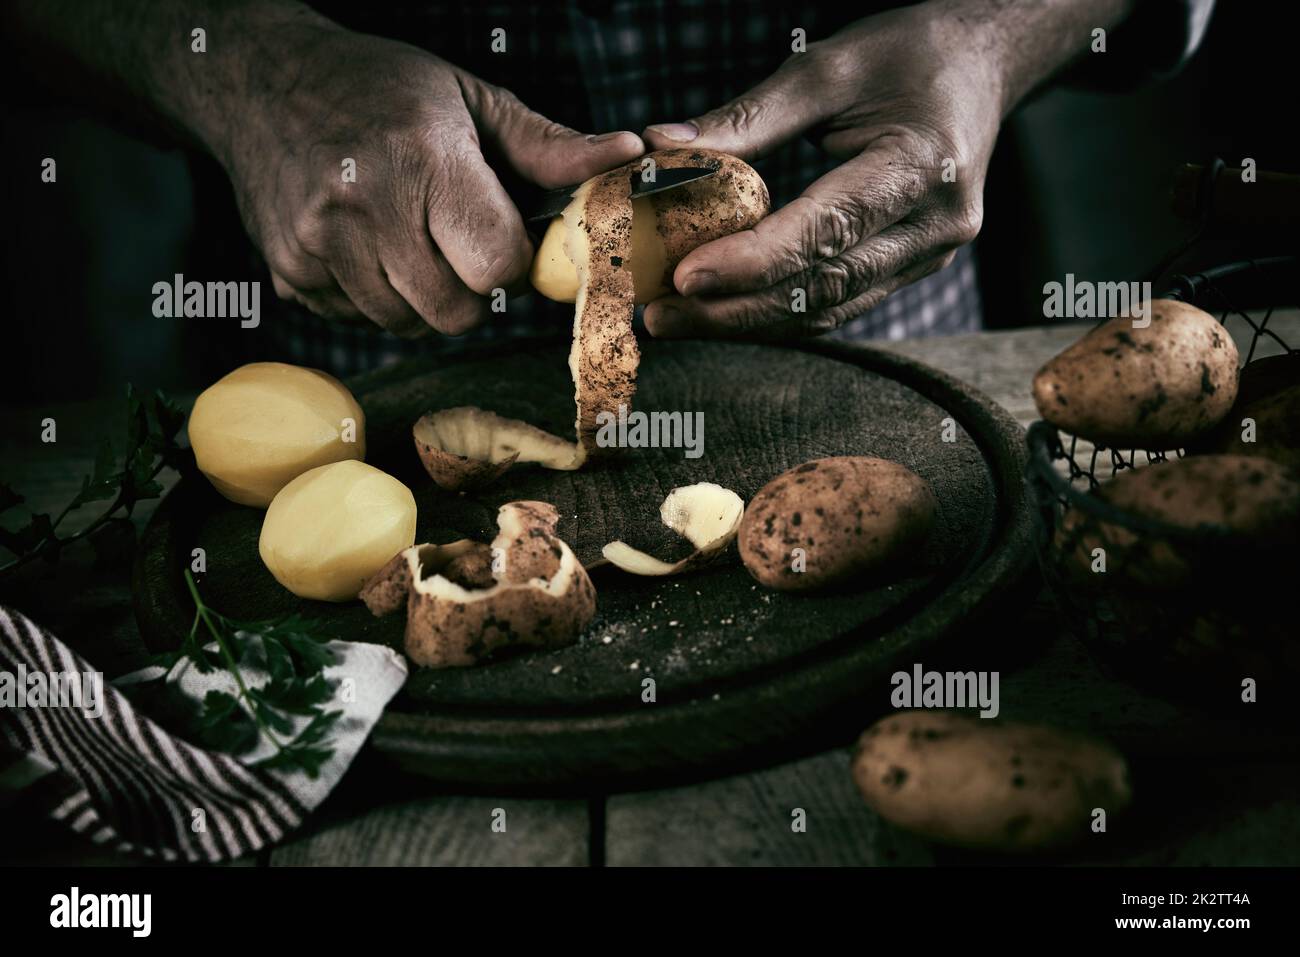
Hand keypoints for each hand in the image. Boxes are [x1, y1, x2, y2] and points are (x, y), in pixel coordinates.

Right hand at [217, 19, 641, 335]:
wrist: (258, 78)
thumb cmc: (379, 87)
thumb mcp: (469, 100)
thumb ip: (548, 146)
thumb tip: (628, 155)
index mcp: (424, 161)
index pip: (497, 265)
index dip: (511, 261)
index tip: (499, 236)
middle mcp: (365, 208)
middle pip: (456, 311)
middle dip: (470, 288)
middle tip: (455, 241)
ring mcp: (318, 245)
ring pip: (407, 325)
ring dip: (423, 297)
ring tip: (410, 237)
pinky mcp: (287, 271)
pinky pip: (358, 320)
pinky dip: (374, 296)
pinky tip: (366, 245)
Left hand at [641, 0, 1126, 337]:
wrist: (983, 66)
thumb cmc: (909, 54)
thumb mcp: (827, 68)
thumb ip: (747, 119)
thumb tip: (661, 150)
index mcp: (923, 164)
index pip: (827, 230)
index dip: (753, 261)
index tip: (685, 277)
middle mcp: (937, 224)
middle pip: (824, 288)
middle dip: (735, 309)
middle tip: (661, 315)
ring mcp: (932, 253)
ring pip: (829, 310)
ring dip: (749, 322)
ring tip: (678, 319)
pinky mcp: (916, 267)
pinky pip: (840, 303)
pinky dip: (779, 311)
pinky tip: (724, 310)